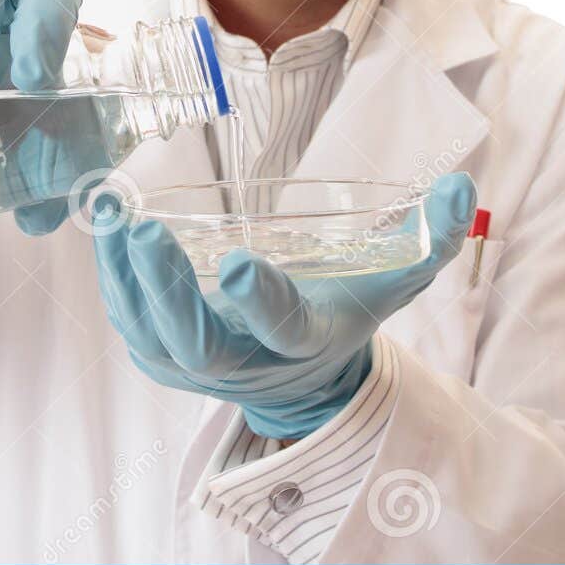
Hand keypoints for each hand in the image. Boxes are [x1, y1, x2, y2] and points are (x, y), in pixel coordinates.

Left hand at [91, 172, 476, 437]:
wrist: (304, 377)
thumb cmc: (346, 310)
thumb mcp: (395, 278)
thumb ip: (431, 236)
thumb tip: (462, 188)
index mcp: (305, 341)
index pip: (283, 328)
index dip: (260, 302)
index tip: (237, 263)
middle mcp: (246, 365)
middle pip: (195, 344)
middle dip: (165, 291)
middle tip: (142, 231)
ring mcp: (198, 370)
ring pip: (149, 338)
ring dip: (123, 280)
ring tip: (108, 218)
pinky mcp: (164, 361)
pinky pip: (130, 328)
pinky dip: (112, 284)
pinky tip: (102, 232)